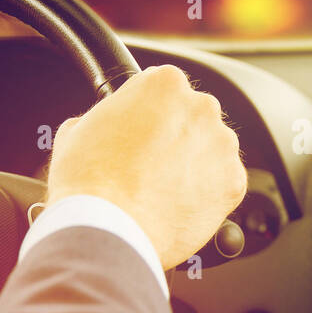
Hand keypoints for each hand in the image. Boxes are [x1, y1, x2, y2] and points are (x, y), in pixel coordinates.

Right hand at [46, 65, 246, 269]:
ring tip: (163, 190)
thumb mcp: (78, 131)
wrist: (109, 228)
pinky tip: (179, 205)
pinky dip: (209, 195)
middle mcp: (200, 107)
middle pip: (194, 117)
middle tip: (151, 165)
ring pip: (213, 150)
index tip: (143, 131)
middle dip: (177, 137)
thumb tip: (105, 124)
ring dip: (196, 164)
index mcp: (164, 84)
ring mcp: (222, 145)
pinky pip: (225, 183)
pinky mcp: (234, 181)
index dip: (150, 113)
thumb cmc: (90, 182)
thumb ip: (104, 117)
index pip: (165, 88)